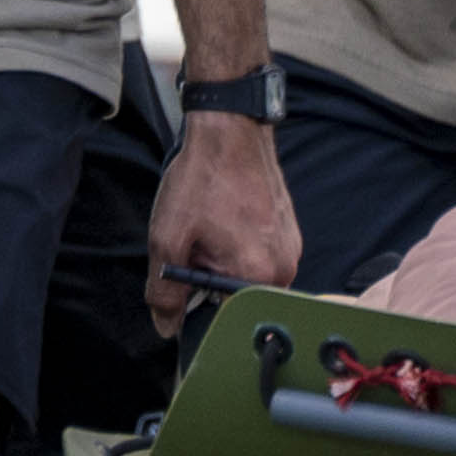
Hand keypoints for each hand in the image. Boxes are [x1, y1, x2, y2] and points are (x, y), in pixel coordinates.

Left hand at [145, 110, 298, 334]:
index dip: (195, 308)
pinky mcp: (289, 231)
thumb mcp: (169, 238)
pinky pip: (259, 256)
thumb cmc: (203, 178)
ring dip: (223, 263)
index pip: (224, 319)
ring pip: (247, 276)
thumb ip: (164, 291)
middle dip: (210, 282)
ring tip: (210, 228)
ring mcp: (291, 247)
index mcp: (258, 274)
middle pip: (237, 298)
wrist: (231, 129)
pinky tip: (224, 220)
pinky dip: (238, 246)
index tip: (181, 285)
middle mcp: (285, 266)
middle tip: (195, 247)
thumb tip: (166, 326)